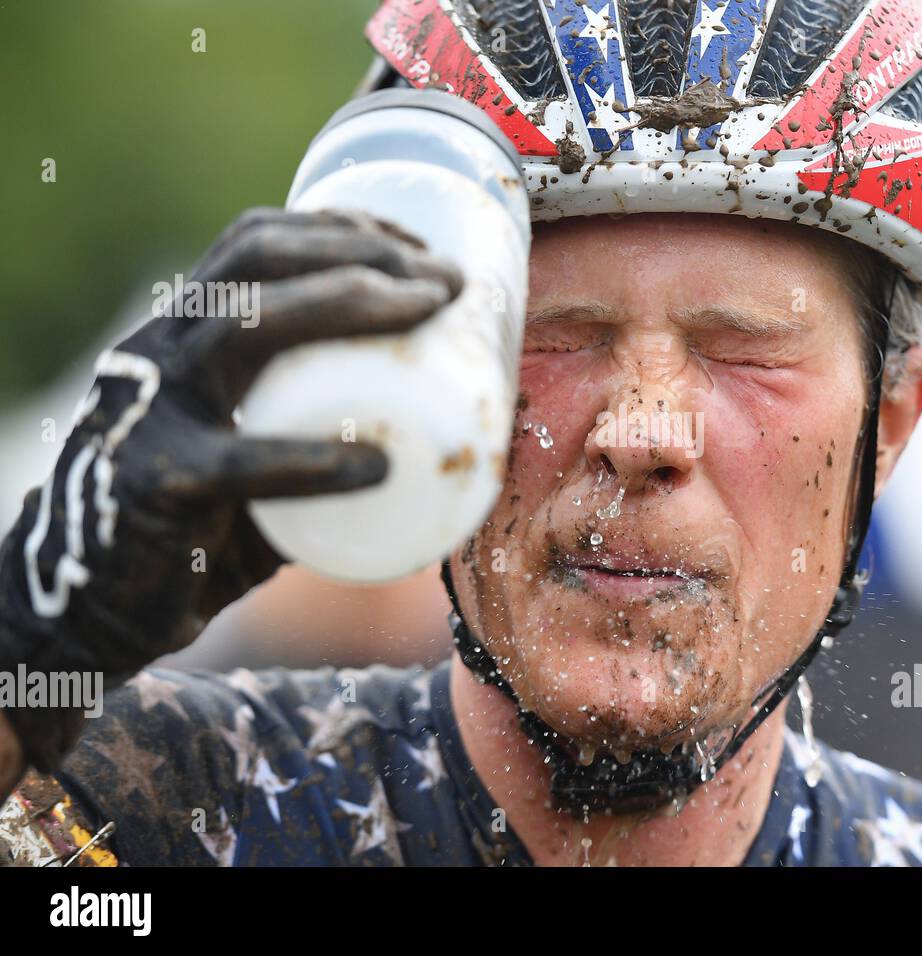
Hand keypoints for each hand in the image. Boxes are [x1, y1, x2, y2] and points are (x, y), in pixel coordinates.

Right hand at [0, 207, 459, 769]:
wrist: (94, 606)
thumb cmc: (202, 523)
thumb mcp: (256, 450)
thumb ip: (318, 430)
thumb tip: (442, 423)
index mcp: (183, 334)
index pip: (258, 241)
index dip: (345, 226)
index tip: (426, 248)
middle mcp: (160, 351)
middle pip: (258, 258)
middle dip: (362, 250)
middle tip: (447, 279)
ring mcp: (151, 409)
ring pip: (243, 323)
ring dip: (348, 302)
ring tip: (428, 312)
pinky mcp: (154, 482)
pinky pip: (239, 462)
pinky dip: (316, 459)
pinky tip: (376, 465)